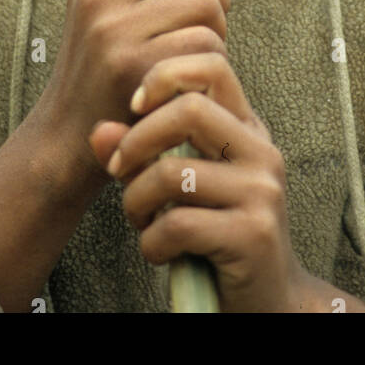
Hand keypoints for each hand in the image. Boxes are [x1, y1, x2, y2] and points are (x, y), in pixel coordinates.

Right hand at [37, 0, 229, 189]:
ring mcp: (113, 27)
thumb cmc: (101, 61)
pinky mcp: (133, 65)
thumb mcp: (101, 0)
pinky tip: (193, 75)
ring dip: (217, 29)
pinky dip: (212, 61)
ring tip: (197, 51)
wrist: (66, 134)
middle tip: (206, 25)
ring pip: (207, 2)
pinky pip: (205, 42)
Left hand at [88, 51, 316, 312]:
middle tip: (119, 170)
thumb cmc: (215, 233)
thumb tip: (98, 131)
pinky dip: (151, 244)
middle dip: (137, 141)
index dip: (164, 76)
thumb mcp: (177, 185)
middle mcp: (260, 152)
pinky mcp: (253, 235)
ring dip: (137, 200)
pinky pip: (177, 226)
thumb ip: (140, 152)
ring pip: (173, 173)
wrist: (266, 299)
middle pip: (188, 110)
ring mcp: (262, 193)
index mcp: (246, 128)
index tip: (135, 107)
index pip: (212, 65)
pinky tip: (159, 252)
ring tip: (140, 219)